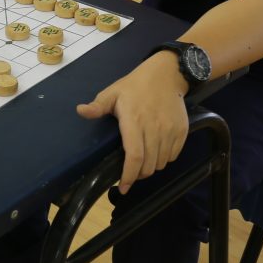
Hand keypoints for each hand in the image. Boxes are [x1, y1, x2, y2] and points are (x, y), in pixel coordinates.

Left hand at [76, 53, 189, 193]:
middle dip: (138, 175)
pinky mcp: (182, 131)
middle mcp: (154, 128)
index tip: (123, 187)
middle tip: (131, 173)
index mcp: (134, 121)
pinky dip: (164, 159)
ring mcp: (170, 130)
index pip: (134, 156)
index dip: (129, 176)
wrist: (167, 75)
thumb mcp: (113, 92)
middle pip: (148, 165)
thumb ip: (97, 106)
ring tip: (143, 162)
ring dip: (151, 167)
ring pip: (161, 162)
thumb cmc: (135, 86)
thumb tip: (80, 111)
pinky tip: (156, 152)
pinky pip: (173, 155)